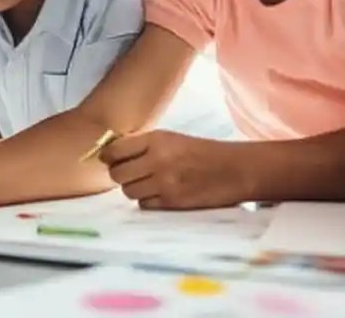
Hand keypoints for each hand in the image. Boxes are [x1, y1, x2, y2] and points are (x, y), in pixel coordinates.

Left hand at [101, 130, 250, 209]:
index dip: (109, 157)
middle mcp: (156, 160)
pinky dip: (148, 202)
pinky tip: (161, 194)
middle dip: (121, 176)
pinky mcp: (171, 202)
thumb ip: (144, 146)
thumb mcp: (173, 139)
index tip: (111, 160)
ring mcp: (164, 183)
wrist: (234, 169)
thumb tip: (112, 155)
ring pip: (128, 192)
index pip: (115, 150)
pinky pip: (144, 205)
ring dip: (135, 190)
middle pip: (117, 174)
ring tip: (150, 184)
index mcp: (157, 139)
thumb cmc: (203, 153)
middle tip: (132, 174)